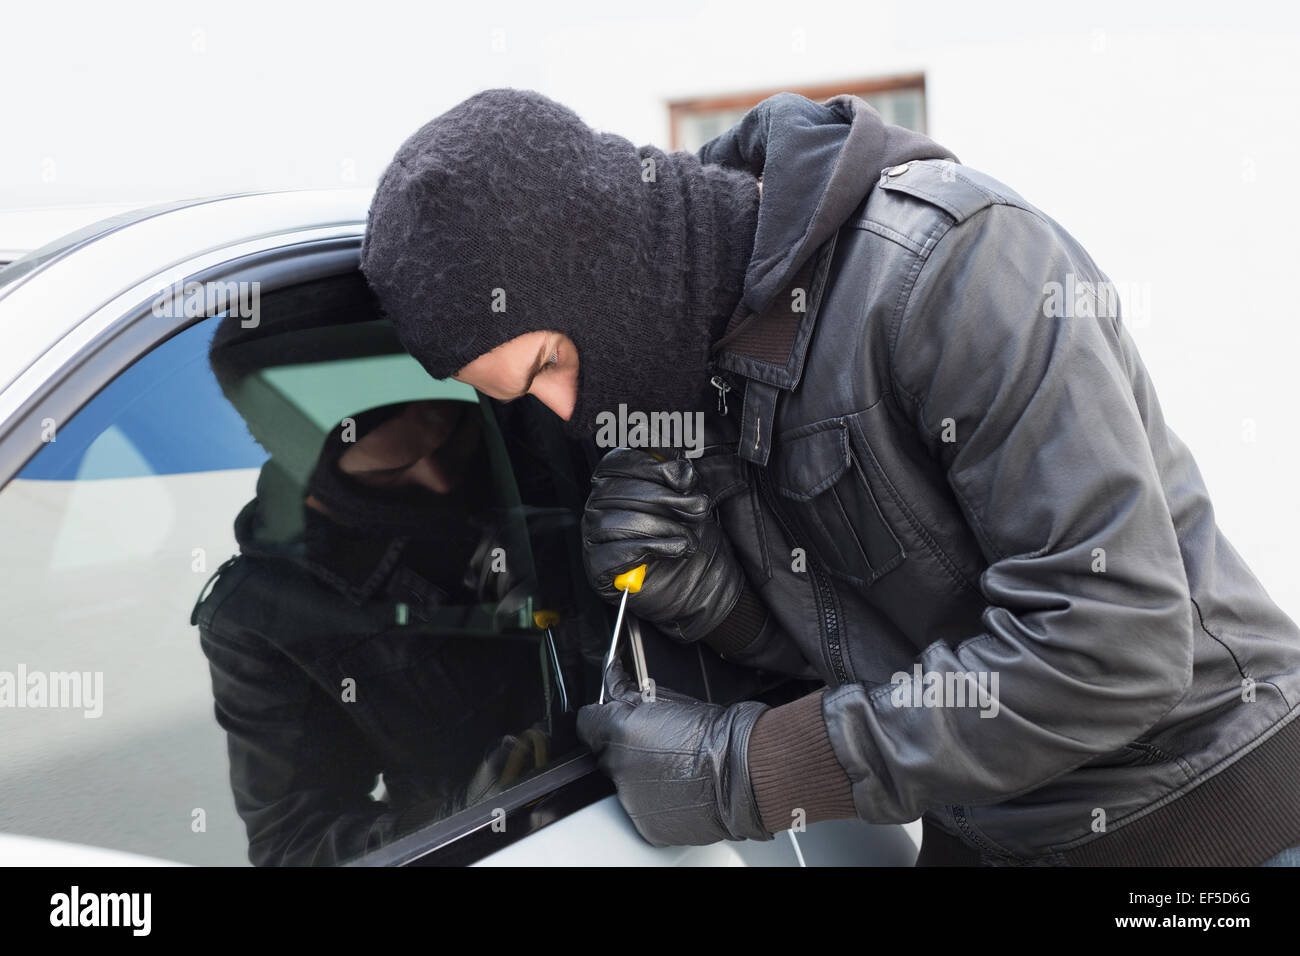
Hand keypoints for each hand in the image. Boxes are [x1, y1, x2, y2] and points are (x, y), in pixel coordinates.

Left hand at [576, 659, 771, 846]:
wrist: (744, 773)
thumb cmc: (716, 734)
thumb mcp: (670, 700)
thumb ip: (632, 696)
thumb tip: (615, 685)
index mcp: (621, 731)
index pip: (587, 721)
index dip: (602, 716)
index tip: (611, 715)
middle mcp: (618, 767)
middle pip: (604, 754)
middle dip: (622, 747)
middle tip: (655, 743)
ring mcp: (630, 799)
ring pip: (621, 784)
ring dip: (638, 775)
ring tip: (671, 767)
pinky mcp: (645, 825)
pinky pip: (639, 808)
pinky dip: (652, 800)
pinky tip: (675, 787)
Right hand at [581, 448, 744, 642]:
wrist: (692, 587)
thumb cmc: (683, 538)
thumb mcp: (689, 499)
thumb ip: (681, 478)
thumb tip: (679, 468)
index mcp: (615, 482)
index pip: (619, 460)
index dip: (651, 463)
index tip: (682, 475)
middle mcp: (598, 505)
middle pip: (621, 490)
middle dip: (667, 498)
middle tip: (698, 508)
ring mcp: (593, 535)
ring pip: (620, 520)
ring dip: (664, 526)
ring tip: (689, 537)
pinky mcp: (597, 566)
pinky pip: (620, 550)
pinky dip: (655, 547)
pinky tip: (675, 548)